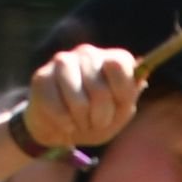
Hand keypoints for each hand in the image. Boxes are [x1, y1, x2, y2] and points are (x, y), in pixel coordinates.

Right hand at [19, 42, 141, 153]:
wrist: (61, 128)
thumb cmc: (96, 118)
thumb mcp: (120, 112)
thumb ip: (130, 95)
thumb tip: (140, 79)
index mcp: (111, 59)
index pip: (119, 64)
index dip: (121, 91)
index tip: (119, 105)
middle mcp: (88, 54)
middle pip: (100, 89)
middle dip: (101, 116)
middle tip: (97, 121)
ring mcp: (63, 62)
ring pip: (78, 100)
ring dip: (82, 121)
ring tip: (80, 122)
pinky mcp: (42, 77)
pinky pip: (58, 109)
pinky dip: (65, 124)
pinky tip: (64, 122)